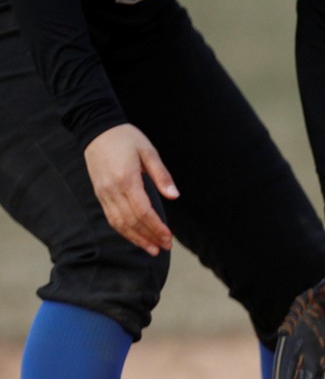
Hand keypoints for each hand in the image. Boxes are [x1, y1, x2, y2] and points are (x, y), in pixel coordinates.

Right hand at [83, 124, 178, 255]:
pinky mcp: (99, 194)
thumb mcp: (149, 152)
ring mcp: (103, 193)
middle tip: (165, 247)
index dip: (156, 227)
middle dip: (149, 236)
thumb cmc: (127, 138)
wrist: (97, 130)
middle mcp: (112, 189)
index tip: (169, 238)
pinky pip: (111, 217)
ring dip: (136, 238)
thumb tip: (174, 196)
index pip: (142, 211)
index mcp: (126, 179)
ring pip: (119, 223)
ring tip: (152, 249)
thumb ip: (162, 175)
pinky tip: (136, 237)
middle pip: (131, 221)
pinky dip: (124, 230)